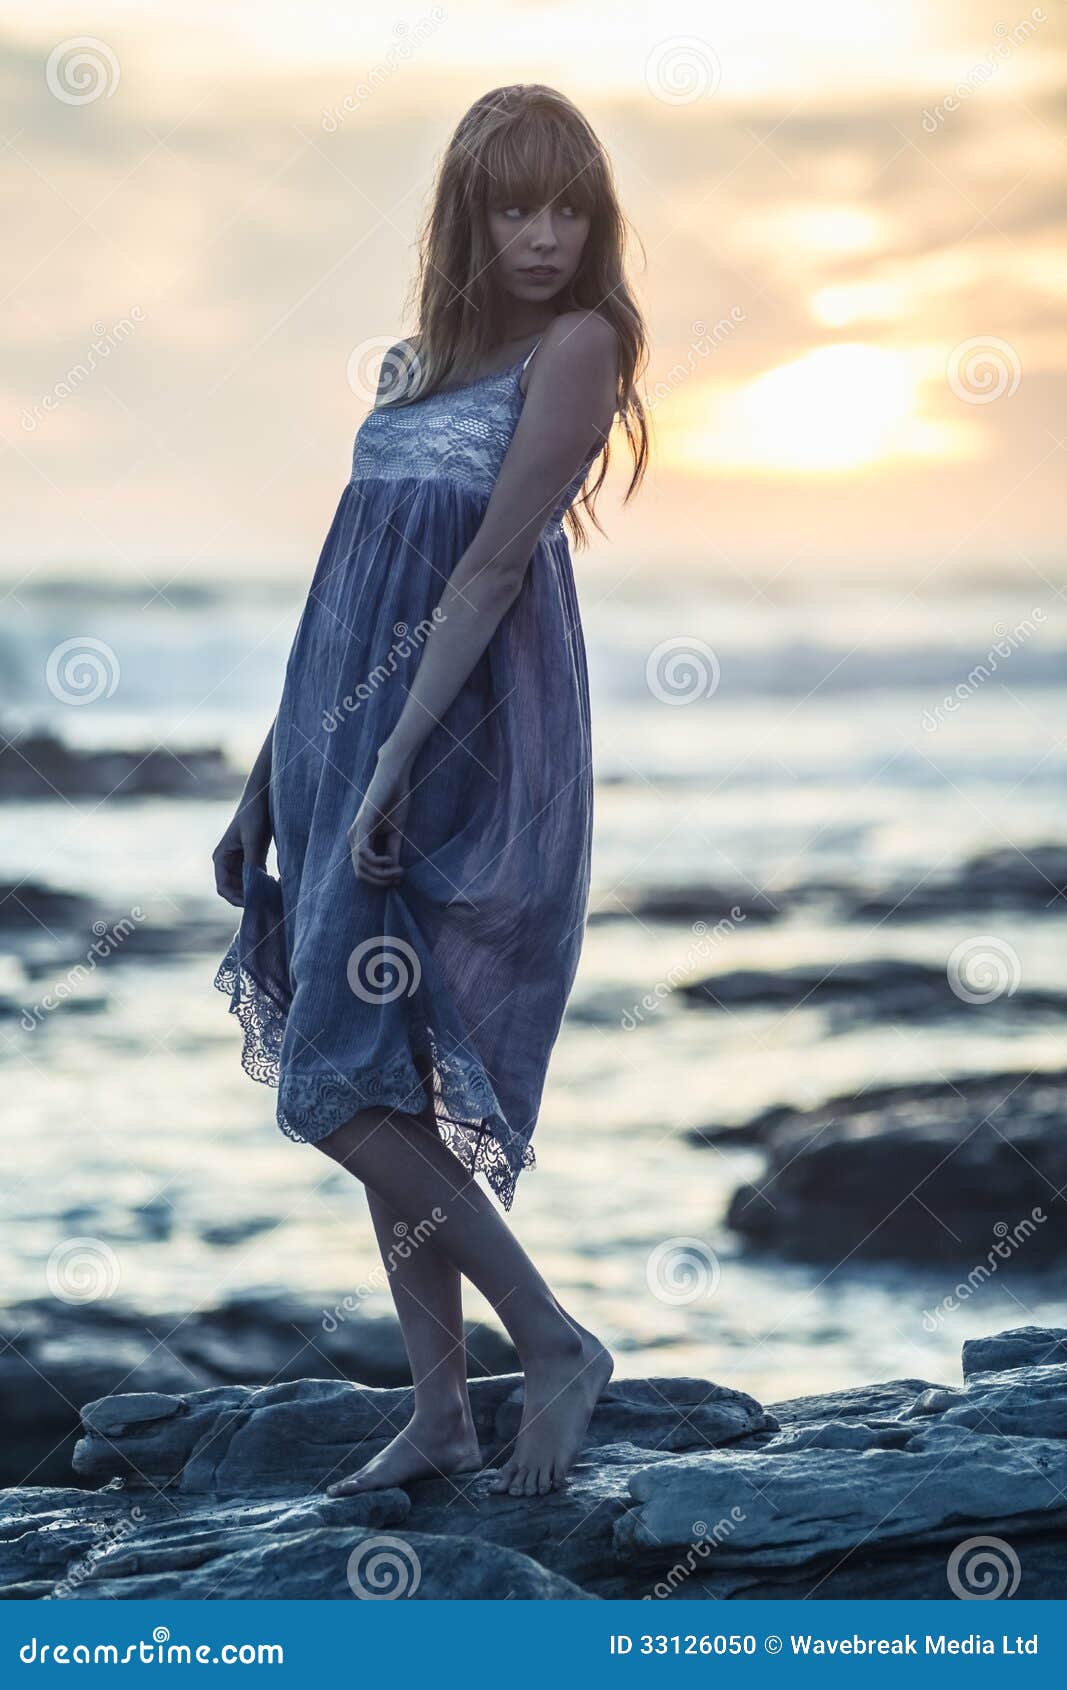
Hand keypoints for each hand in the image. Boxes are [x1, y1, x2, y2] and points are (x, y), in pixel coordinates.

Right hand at [212, 796, 271, 905]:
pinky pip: (256, 877)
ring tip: (274, 895)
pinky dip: (264, 883)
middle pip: (235, 890)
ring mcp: (241, 861)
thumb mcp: (253, 839)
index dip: (236, 899)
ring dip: (257, 891)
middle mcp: (228, 862)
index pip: (223, 888)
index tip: (254, 903)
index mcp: (221, 858)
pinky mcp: (254, 858)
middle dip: (248, 897)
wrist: (263, 797)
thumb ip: (252, 862)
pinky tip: (277, 886)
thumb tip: (255, 886)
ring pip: (246, 885)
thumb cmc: (254, 814)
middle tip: (268, 903)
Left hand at [348, 750, 412, 885]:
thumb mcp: (396, 833)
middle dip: (380, 881)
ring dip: (381, 874)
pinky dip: (377, 862)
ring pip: (361, 866)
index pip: (362, 870)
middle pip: (360, 873)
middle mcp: (354, 837)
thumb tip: (395, 876)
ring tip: (398, 870)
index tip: (399, 878)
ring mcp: (356, 830)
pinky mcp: (362, 823)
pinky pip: (363, 852)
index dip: (379, 881)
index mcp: (360, 839)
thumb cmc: (395, 801)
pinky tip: (390, 862)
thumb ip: (392, 852)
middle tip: (399, 876)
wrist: (395, 777)